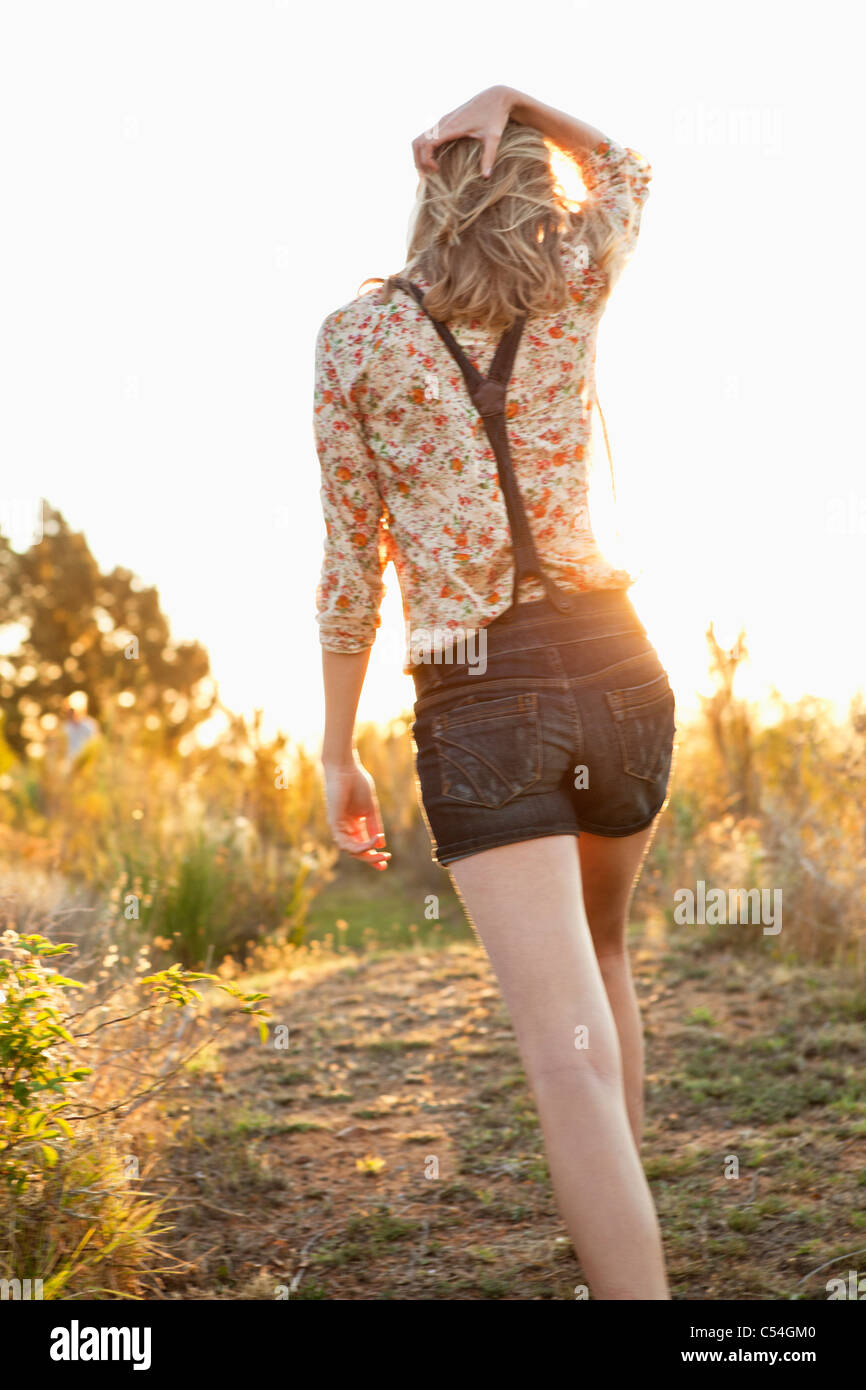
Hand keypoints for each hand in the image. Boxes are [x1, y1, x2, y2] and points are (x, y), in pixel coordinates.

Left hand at [322, 754, 390, 870]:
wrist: (345, 769)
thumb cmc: (357, 784)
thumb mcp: (370, 809)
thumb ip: (374, 826)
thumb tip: (381, 844)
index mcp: (353, 823)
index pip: (362, 844)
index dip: (373, 854)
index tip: (386, 862)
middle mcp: (345, 827)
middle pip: (357, 850)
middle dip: (371, 859)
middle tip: (385, 862)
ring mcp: (338, 827)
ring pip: (351, 850)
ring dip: (367, 855)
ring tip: (383, 854)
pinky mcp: (334, 824)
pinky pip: (346, 843)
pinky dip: (361, 845)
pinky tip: (375, 841)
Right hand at [413, 85, 513, 179]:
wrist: (497, 96)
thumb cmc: (496, 116)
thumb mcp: (493, 137)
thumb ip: (488, 157)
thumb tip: (486, 177)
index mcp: (451, 126)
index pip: (427, 144)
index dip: (426, 160)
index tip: (436, 171)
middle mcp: (444, 122)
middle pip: (418, 142)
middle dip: (418, 161)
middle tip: (427, 178)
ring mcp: (443, 121)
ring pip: (420, 138)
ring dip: (419, 155)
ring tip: (427, 172)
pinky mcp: (446, 121)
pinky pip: (428, 136)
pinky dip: (425, 149)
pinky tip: (434, 161)